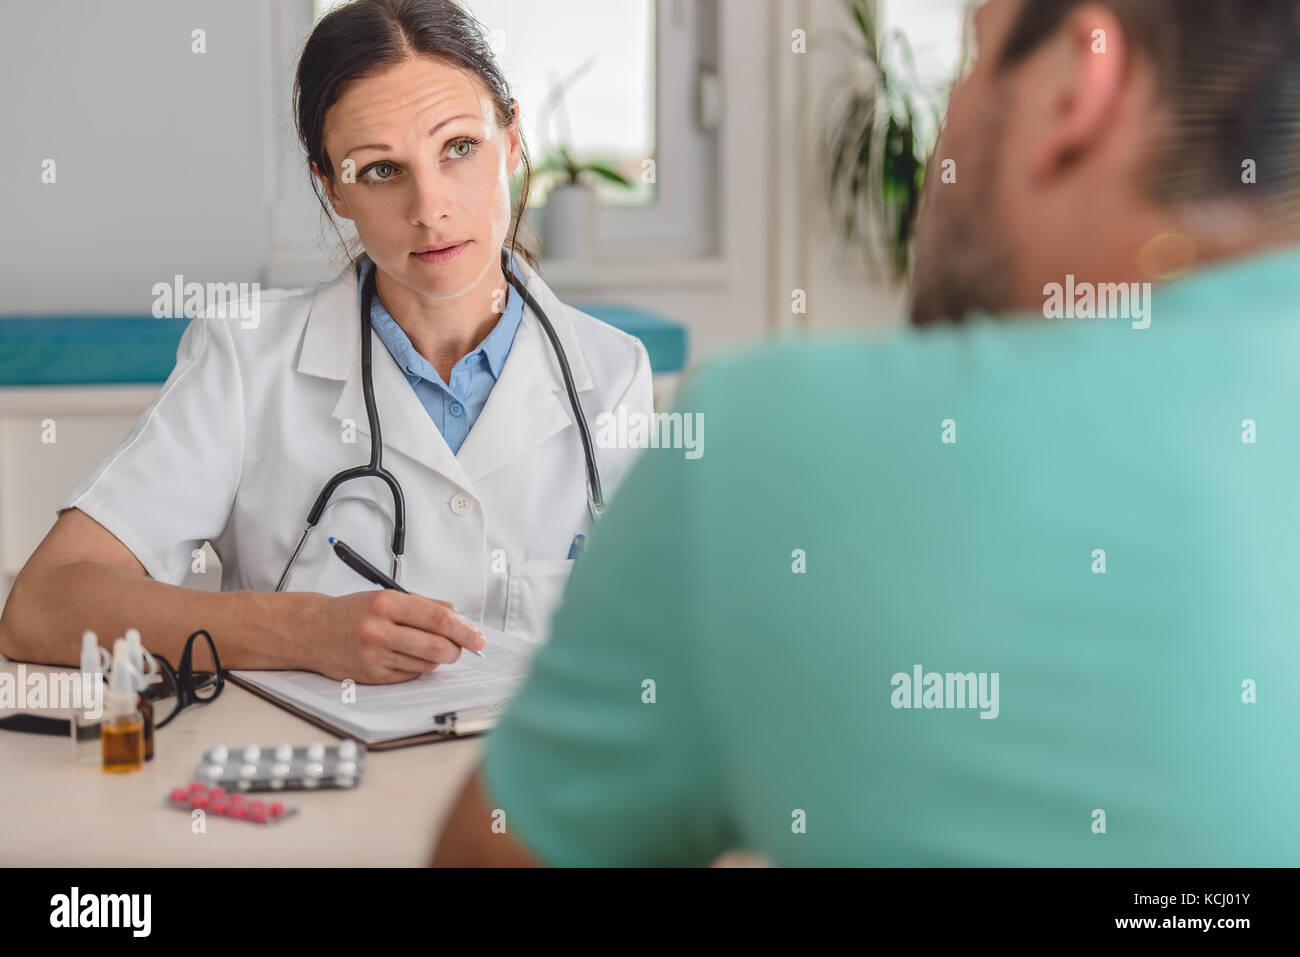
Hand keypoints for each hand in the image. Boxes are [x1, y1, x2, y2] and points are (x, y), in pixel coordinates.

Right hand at [306, 589, 486, 683]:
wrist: (312, 631)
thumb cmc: (352, 612)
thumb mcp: (387, 597)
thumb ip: (425, 605)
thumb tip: (458, 617)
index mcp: (386, 603)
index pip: (438, 618)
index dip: (464, 630)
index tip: (477, 637)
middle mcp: (379, 629)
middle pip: (436, 645)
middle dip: (456, 649)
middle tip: (461, 647)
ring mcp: (374, 655)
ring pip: (426, 663)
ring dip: (436, 658)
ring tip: (425, 646)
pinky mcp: (372, 675)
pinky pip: (410, 675)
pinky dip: (417, 667)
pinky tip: (406, 656)